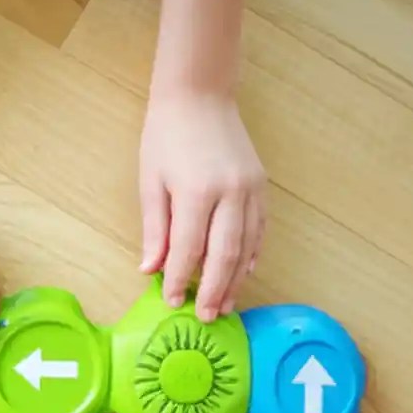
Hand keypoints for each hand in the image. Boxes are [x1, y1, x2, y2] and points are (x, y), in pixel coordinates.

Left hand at [138, 92, 265, 320]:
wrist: (199, 96)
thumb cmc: (165, 137)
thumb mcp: (150, 182)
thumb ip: (155, 229)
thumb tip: (150, 269)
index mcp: (196, 192)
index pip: (189, 249)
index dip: (180, 279)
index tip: (171, 301)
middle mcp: (230, 193)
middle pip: (224, 255)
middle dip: (215, 289)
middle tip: (207, 316)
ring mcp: (251, 189)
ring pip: (247, 246)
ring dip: (236, 279)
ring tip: (226, 304)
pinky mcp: (261, 185)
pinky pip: (260, 229)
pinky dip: (252, 254)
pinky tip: (244, 272)